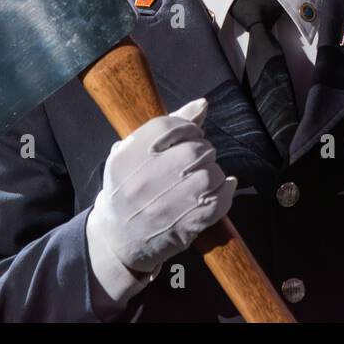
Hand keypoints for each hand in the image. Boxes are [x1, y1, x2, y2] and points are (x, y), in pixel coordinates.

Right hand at [87, 98, 235, 279]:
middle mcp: (143, 181)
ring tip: (202, 176)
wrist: (117, 238)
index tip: (191, 135)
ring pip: (210, 175)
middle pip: (194, 150)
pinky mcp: (184, 226)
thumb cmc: (128, 188)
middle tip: (198, 157)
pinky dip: (225, 191)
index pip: (168, 126)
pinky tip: (219, 189)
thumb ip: (168, 126)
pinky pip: (219, 201)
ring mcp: (165, 207)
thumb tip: (202, 105)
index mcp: (126, 158)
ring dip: (213, 172)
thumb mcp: (132, 154)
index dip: (188, 127)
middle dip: (203, 149)